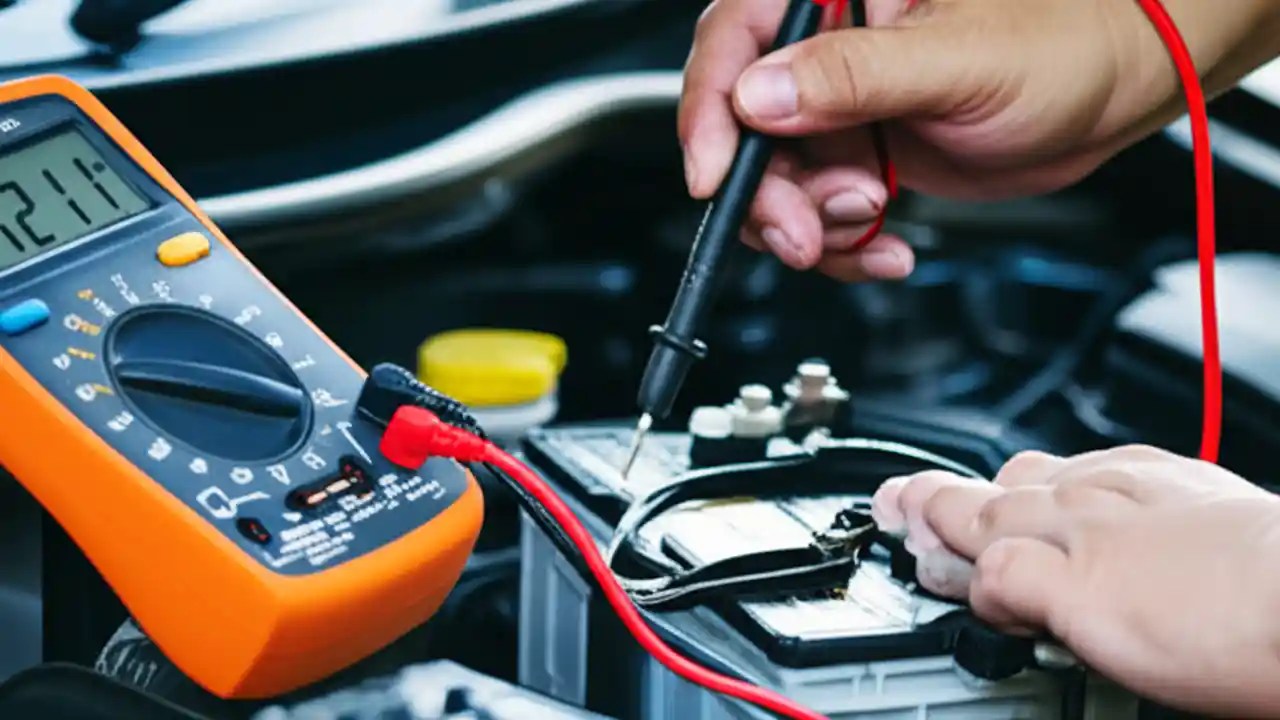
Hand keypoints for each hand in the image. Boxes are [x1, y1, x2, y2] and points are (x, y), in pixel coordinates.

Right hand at [680, 0, 1279, 280]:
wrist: (1115, 92)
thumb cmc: (1064, 42)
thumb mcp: (958, 59)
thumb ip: (853, 76)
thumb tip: (759, 96)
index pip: (734, 38)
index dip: (709, 110)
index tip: (713, 177)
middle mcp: (826, 44)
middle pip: (743, 125)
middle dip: (771, 194)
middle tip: (811, 235)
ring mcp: (840, 103)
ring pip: (776, 180)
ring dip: (814, 226)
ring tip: (872, 228)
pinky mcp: (859, 151)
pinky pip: (818, 210)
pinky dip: (843, 244)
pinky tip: (883, 247)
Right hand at [871, 445, 1279, 717]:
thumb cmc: (1226, 623)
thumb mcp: (1089, 622)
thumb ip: (1014, 587)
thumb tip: (973, 579)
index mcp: (1057, 527)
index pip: (964, 513)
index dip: (921, 513)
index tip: (891, 509)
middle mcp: (1093, 491)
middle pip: (999, 486)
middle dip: (954, 497)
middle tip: (919, 507)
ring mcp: (1141, 484)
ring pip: (1050, 472)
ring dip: (1009, 488)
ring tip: (989, 505)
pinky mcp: (1189, 488)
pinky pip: (1107, 469)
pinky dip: (1074, 482)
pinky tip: (1086, 496)